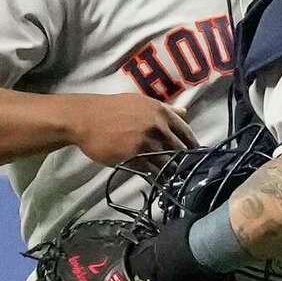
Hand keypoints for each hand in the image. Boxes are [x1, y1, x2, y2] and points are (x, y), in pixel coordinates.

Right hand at [60, 92, 197, 165]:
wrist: (85, 118)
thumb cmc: (111, 109)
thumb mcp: (140, 103)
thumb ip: (165, 109)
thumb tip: (185, 111)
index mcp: (161, 112)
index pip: (186, 132)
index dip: (192, 146)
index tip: (196, 155)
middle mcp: (157, 126)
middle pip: (180, 150)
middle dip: (183, 161)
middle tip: (185, 171)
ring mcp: (146, 142)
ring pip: (167, 163)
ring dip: (170, 171)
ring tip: (171, 177)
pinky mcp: (134, 157)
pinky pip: (151, 169)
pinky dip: (155, 174)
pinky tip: (156, 177)